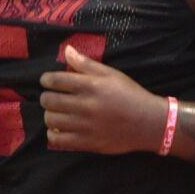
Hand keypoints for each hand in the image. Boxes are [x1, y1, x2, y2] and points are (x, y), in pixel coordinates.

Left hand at [39, 46, 166, 154]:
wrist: (148, 123)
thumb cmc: (130, 95)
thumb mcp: (111, 74)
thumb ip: (86, 63)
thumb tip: (67, 50)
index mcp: (91, 86)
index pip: (56, 80)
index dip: (46, 80)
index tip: (47, 81)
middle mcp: (85, 105)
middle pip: (49, 101)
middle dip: (46, 97)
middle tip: (51, 97)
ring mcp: (85, 126)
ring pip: (51, 120)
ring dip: (50, 114)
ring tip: (56, 113)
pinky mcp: (87, 142)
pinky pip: (58, 140)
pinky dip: (53, 134)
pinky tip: (60, 129)